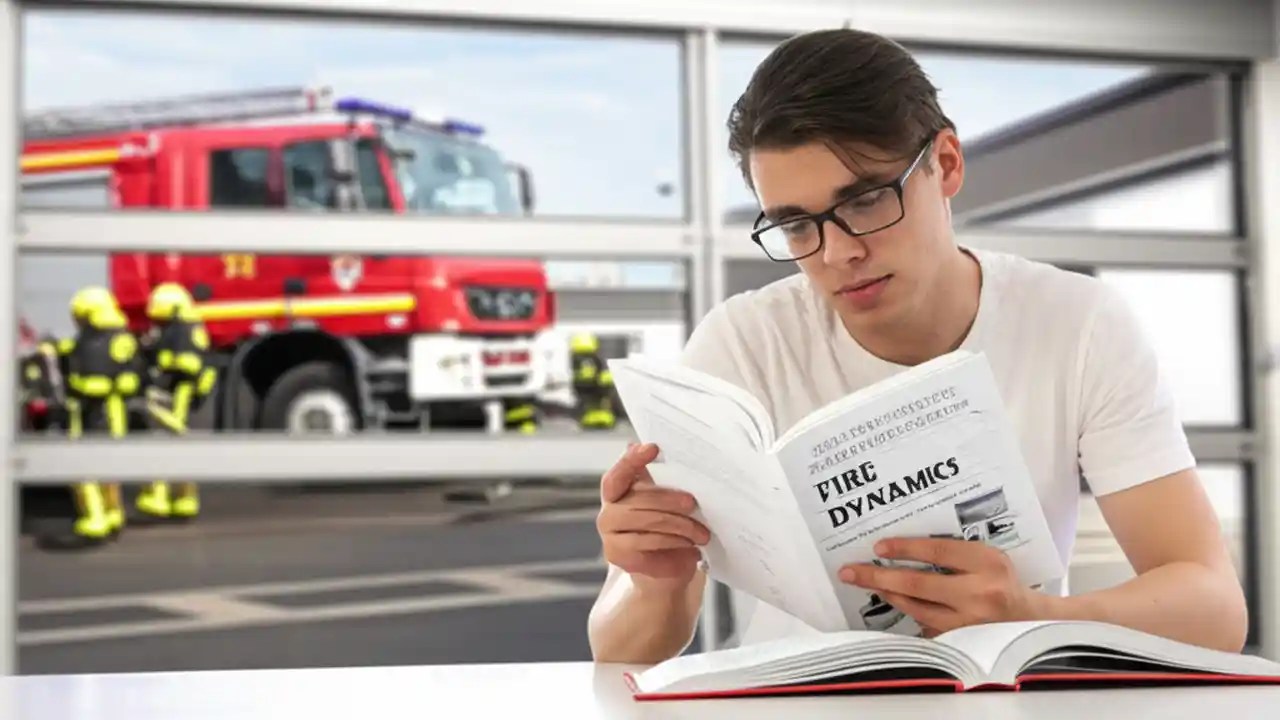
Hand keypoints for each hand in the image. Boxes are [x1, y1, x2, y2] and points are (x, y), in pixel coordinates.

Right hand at [597, 442, 709, 587]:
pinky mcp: (619, 556)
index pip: (620, 473)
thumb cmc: (661, 527)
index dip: (633, 459)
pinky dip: (674, 542)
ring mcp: (610, 536)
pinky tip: (690, 545)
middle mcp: (607, 512)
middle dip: (670, 501)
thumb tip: (661, 448)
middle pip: (640, 500)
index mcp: (615, 492)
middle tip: (692, 503)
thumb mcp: (661, 500)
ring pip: (649, 524)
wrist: (660, 565)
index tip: (653, 448)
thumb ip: (659, 477)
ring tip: (701, 532)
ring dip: (680, 526)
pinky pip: (651, 544)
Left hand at [839, 537, 1045, 634]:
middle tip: (851, 572)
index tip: (878, 546)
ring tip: (868, 583)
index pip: (937, 551)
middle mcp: (979, 594)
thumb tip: (904, 547)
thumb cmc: (1003, 581)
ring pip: (915, 608)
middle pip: (917, 584)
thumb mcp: (987, 556)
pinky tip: (893, 600)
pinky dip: (908, 611)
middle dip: (879, 576)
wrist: (1031, 620)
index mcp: (988, 564)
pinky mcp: (963, 641)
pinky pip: (925, 625)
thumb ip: (953, 552)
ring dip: (888, 594)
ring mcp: (970, 622)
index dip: (904, 548)